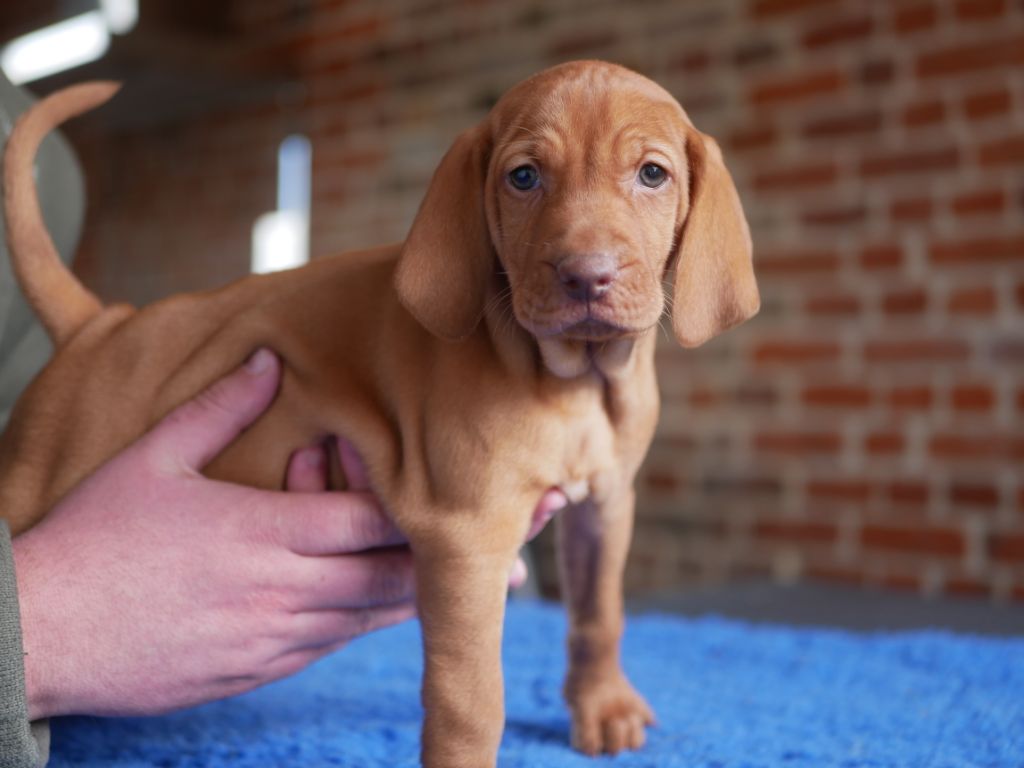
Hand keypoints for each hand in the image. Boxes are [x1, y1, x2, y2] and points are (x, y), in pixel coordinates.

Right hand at [12, 349, 416, 719]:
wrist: (40, 634)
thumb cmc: (93, 539)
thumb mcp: (155, 456)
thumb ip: (223, 406)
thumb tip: (269, 359)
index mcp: (262, 531)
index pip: (372, 520)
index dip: (405, 501)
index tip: (406, 478)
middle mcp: (279, 591)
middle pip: (389, 578)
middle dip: (425, 555)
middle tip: (446, 531)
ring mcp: (270, 639)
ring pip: (366, 620)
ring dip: (397, 590)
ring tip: (414, 561)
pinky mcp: (254, 673)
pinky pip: (327, 647)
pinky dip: (351, 620)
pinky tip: (350, 594)